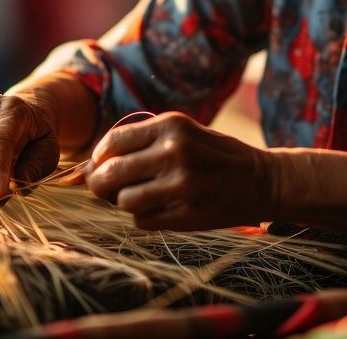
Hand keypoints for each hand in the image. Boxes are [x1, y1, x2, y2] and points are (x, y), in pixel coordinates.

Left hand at [85, 111, 274, 230]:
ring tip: (144, 196)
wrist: (262, 180)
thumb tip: (84, 170)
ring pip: (123, 201)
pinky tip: (163, 208)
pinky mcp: (186, 214)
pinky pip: (142, 220)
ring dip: (125, 202)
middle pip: (111, 174)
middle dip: (101, 184)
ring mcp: (182, 185)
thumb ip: (139, 144)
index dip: (98, 158)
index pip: (112, 142)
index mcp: (172, 126)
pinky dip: (144, 217)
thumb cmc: (214, 155)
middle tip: (108, 188)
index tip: (101, 166)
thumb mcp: (182, 134)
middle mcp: (175, 152)